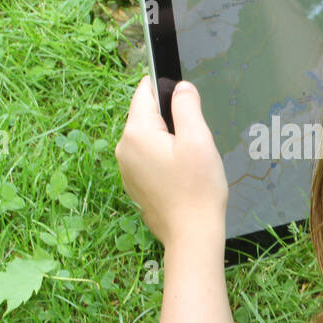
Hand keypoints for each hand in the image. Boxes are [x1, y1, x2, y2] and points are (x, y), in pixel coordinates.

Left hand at [115, 76, 227, 248]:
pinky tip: (182, 176)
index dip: (167, 89)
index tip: (186, 102)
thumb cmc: (197, 191)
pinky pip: (148, 158)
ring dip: (169, 141)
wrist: (191, 235)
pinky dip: (164, 159)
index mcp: (136, 133)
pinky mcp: (134, 184)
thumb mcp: (198, 139)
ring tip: (190, 161)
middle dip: (171, 120)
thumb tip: (180, 87)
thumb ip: (187, 106)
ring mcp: (127, 168)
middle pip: (147, 115)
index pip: (145, 91)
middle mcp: (124, 149)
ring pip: (149, 137)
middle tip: (194, 140)